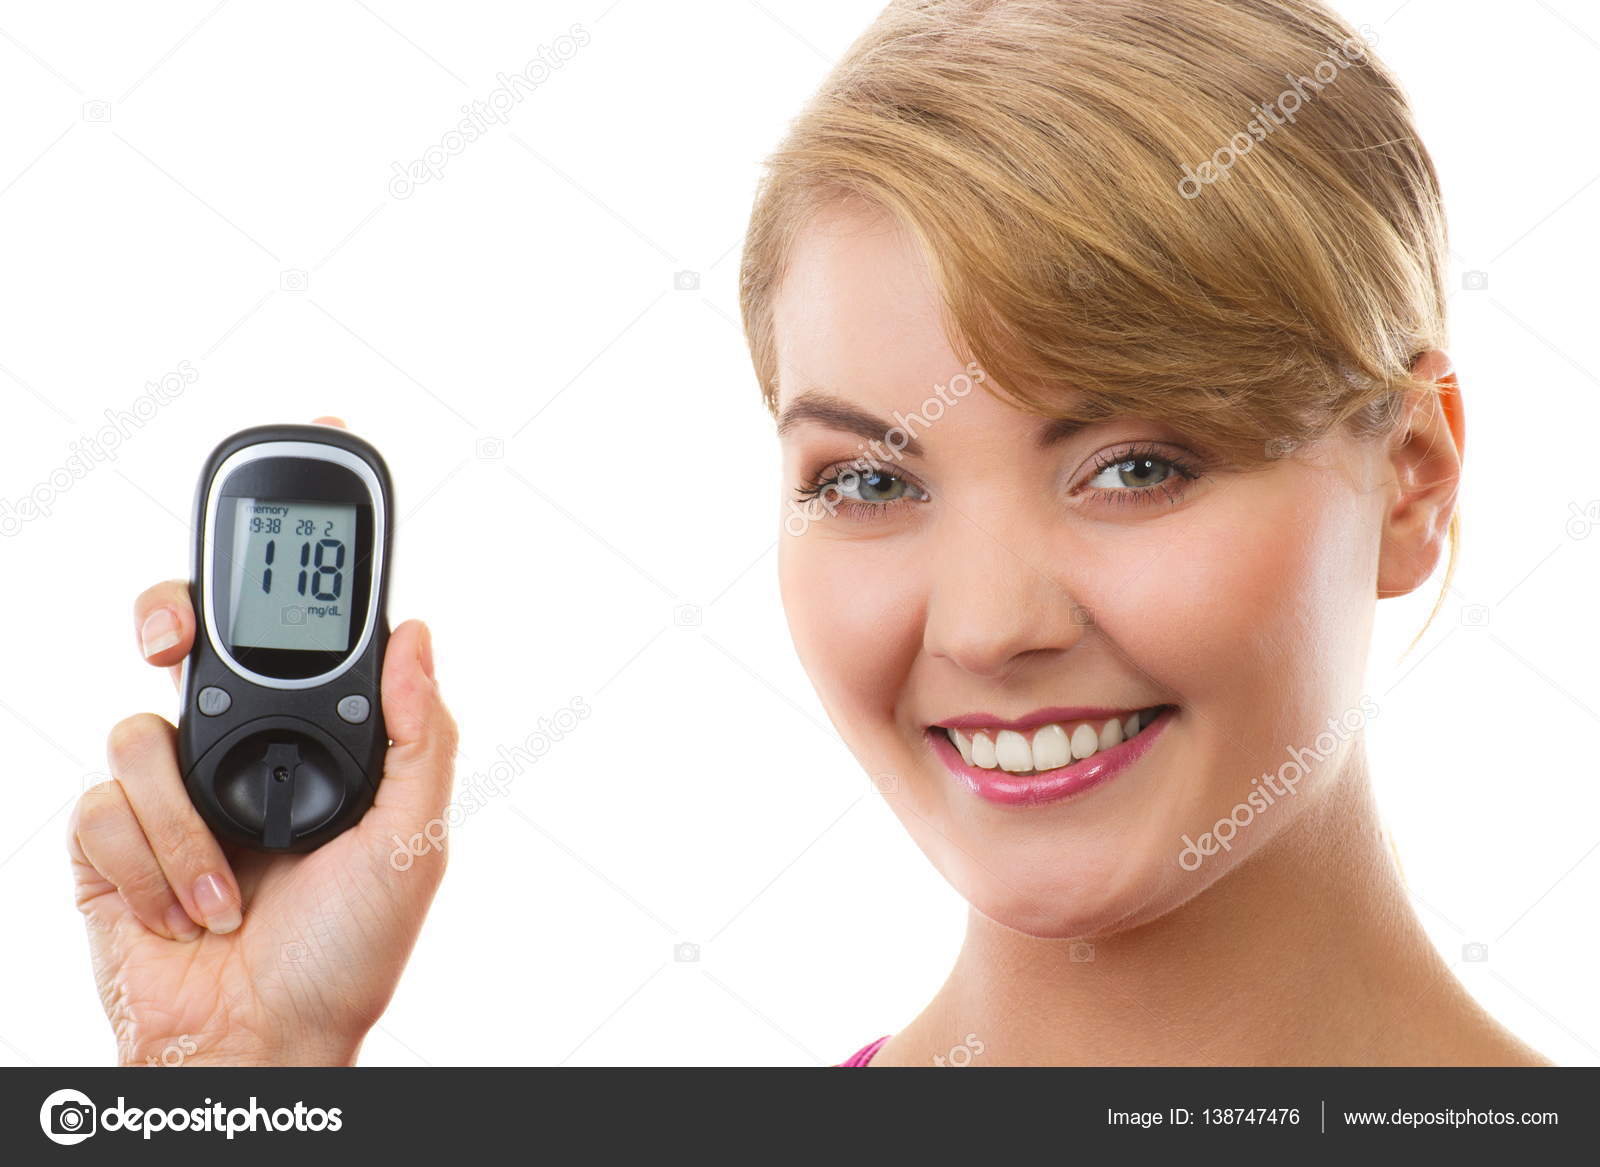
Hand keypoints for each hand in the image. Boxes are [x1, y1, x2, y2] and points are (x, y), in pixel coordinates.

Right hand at [69, 419, 457, 1065]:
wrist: (257, 1047)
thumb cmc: (348, 952)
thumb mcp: (415, 841)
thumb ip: (424, 734)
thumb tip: (421, 630)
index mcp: (319, 739)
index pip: (300, 630)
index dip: (287, 556)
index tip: (299, 476)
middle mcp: (243, 749)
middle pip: (192, 637)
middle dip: (170, 612)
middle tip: (170, 630)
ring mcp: (171, 791)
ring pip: (140, 729)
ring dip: (185, 819)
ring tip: (226, 886)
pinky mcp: (109, 839)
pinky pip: (101, 804)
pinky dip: (146, 862)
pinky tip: (182, 911)